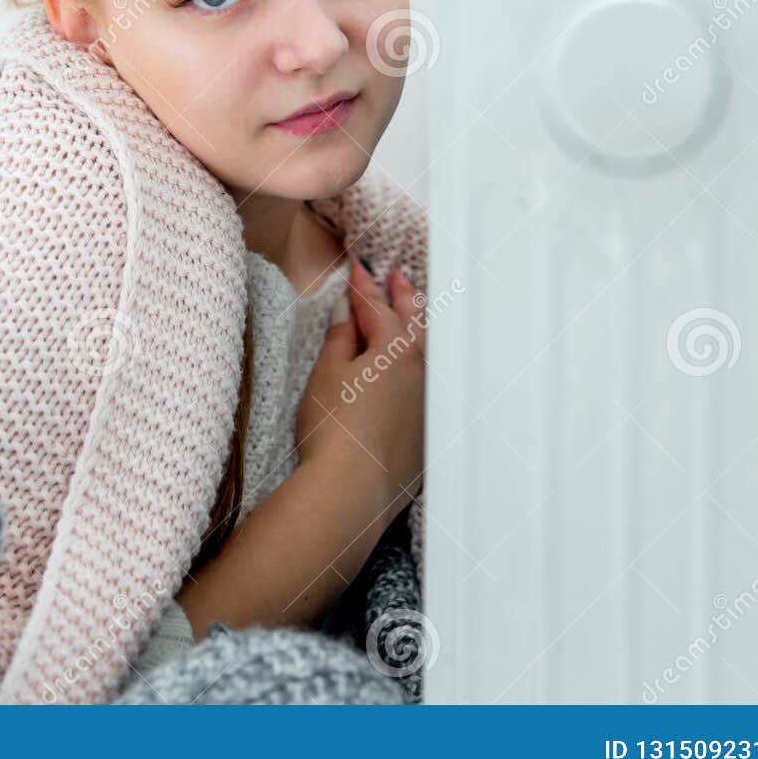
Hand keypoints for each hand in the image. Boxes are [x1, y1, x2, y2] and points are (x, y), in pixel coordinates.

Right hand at [295, 259, 425, 509]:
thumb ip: (340, 340)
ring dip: (420, 326)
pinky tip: (419, 366)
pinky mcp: (429, 429)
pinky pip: (431, 382)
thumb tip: (348, 316)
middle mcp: (421, 369)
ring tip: (414, 312)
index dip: (364, 286)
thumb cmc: (333, 430)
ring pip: (429, 351)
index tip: (357, 269)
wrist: (352, 489)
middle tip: (397, 277)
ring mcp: (430, 400)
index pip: (377, 307)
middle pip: (413, 322)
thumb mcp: (326, 375)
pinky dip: (424, 362)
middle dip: (403, 296)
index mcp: (394, 348)